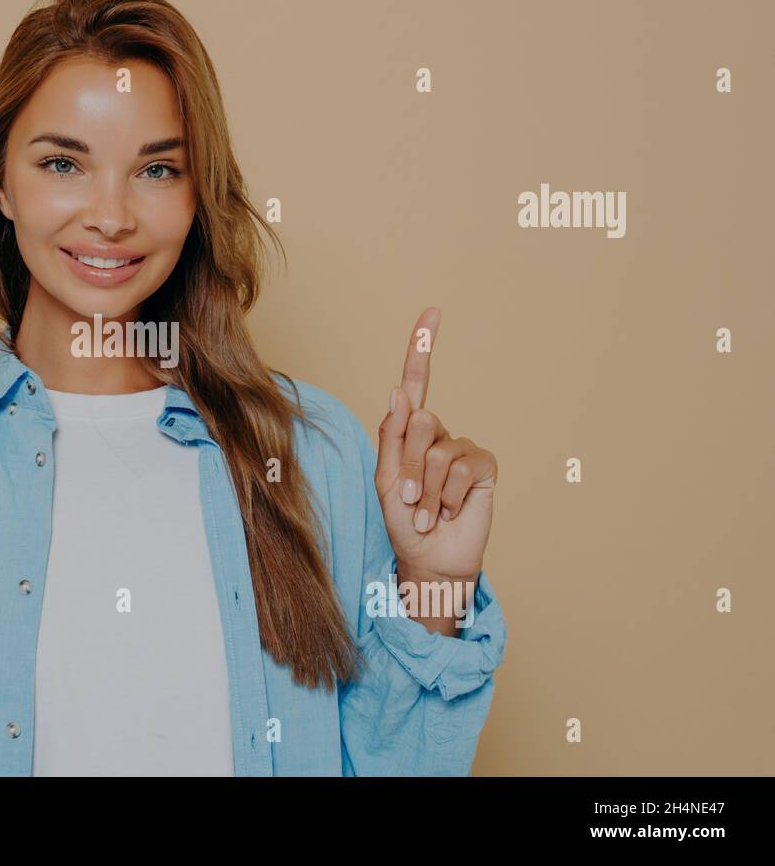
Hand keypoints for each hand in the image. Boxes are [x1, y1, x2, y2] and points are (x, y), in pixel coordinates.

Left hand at [375, 307, 496, 583]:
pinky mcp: (485, 469)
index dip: (423, 348)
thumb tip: (397, 390)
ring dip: (424, 490)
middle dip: (407, 466)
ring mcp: (464, 450)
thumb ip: (391, 437)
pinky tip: (448, 511)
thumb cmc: (403, 521)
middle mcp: (439, 435)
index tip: (433, 312)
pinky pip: (463, 469)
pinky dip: (447, 496)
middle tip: (408, 498)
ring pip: (438, 450)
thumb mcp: (384, 480)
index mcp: (410, 433)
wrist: (428, 558)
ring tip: (426, 512)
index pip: (417, 384)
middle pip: (420, 422)